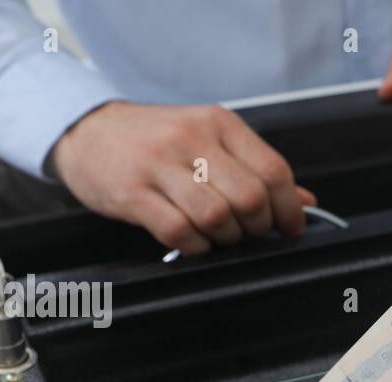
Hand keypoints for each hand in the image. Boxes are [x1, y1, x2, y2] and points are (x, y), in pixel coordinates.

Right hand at [48, 101, 316, 255]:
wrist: (86, 130)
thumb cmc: (155, 140)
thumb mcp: (209, 140)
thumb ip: (256, 168)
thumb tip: (305, 201)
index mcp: (219, 123)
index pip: (273, 171)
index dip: (289, 209)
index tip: (290, 228)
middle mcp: (191, 139)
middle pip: (249, 198)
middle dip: (257, 227)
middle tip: (248, 232)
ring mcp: (159, 165)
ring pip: (217, 217)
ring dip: (225, 239)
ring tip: (217, 235)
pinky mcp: (132, 193)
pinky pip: (179, 232)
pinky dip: (194, 247)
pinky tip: (191, 240)